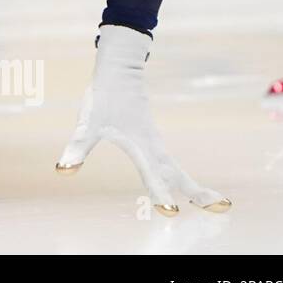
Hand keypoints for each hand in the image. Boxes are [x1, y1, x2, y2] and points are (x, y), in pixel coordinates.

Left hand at [56, 24, 230, 215]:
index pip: (153, 174)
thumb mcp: (87, 123)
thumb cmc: (103, 96)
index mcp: (140, 144)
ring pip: (176, 169)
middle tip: (220, 208)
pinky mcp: (152, 139)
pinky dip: (181, 177)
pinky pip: (170, 163)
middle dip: (197, 192)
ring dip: (193, 187)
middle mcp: (152, 146)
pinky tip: (180, 184)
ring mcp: (154, 142)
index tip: (170, 213)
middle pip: (177, 174)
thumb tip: (63, 170)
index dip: (161, 194)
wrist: (119, 70)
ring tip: (213, 204)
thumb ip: (77, 147)